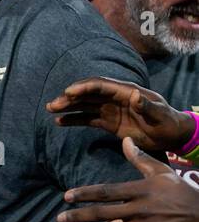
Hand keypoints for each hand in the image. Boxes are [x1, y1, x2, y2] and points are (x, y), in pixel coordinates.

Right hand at [47, 76, 192, 151]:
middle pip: (87, 94)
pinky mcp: (107, 122)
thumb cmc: (167, 122)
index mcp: (125, 91)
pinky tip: (60, 122)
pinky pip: (87, 119)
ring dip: (68, 106)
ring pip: (84, 105)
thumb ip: (147, 106)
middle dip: (69, 97)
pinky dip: (73, 119)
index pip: (100, 86)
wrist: (171, 135)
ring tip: (50, 109)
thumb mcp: (160, 114)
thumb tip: (133, 96)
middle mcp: (114, 98)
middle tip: (53, 105)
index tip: (68, 92)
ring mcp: (109, 110)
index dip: (84, 87)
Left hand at [58, 136, 198, 221]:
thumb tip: (125, 140)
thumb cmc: (180, 191)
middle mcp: (139, 209)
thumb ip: (140, 158)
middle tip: (59, 219)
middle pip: (103, 213)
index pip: (106, 191)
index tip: (66, 197)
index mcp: (139, 190)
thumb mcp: (162, 172)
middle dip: (79, 216)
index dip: (85, 194)